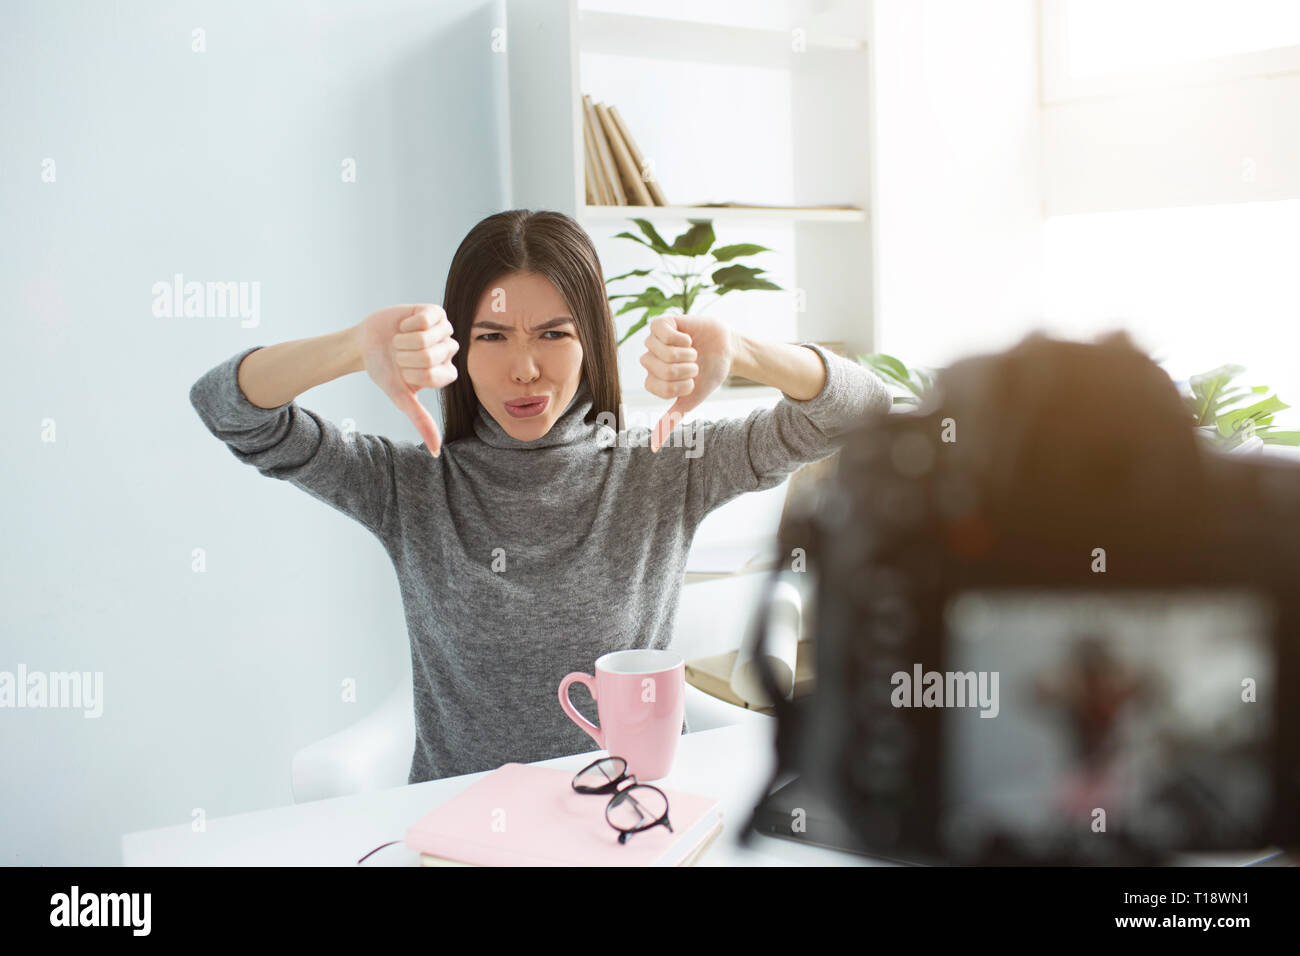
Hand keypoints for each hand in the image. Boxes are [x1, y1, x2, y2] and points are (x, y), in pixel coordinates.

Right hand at [358, 304, 458, 456]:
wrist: (366, 345)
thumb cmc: (385, 371)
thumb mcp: (401, 397)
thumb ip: (421, 420)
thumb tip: (435, 452)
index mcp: (446, 374)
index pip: (436, 375)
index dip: (413, 373)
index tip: (403, 372)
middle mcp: (449, 352)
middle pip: (431, 355)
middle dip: (406, 356)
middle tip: (399, 355)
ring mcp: (444, 330)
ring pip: (428, 337)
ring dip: (406, 340)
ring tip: (400, 341)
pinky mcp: (434, 312)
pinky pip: (427, 318)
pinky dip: (408, 323)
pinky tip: (404, 326)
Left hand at [641, 315, 734, 452]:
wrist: (727, 352)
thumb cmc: (708, 375)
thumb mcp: (690, 399)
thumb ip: (671, 419)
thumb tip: (655, 446)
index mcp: (653, 379)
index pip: (658, 387)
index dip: (680, 386)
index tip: (691, 382)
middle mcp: (650, 360)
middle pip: (661, 369)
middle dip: (685, 370)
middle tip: (695, 366)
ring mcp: (654, 341)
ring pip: (663, 352)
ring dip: (685, 355)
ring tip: (693, 352)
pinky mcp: (662, 323)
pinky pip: (661, 332)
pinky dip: (680, 339)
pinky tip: (687, 339)